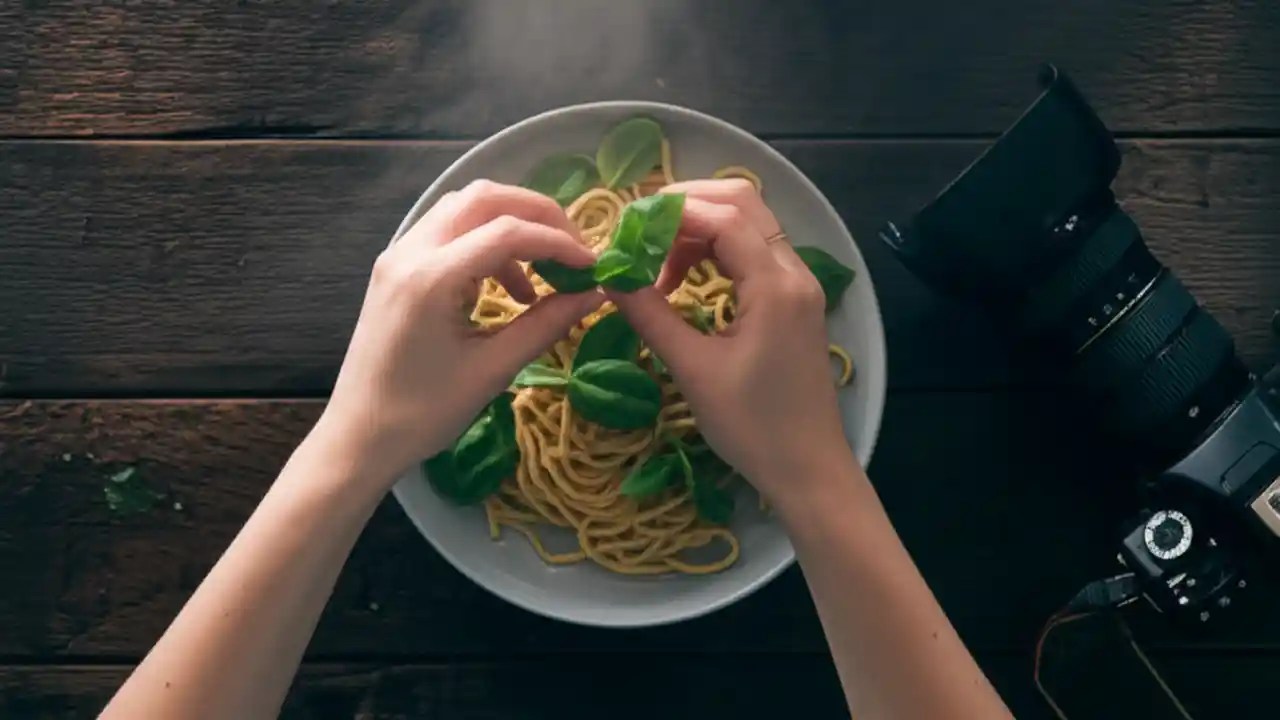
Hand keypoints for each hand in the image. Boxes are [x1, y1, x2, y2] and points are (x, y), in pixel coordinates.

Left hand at [319, 180, 602, 487]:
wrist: (359, 437)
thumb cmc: (423, 414)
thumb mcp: (492, 371)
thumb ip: (545, 324)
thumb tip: (595, 293)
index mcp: (430, 279)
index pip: (507, 232)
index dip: (558, 242)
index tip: (592, 265)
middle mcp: (410, 252)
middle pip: (483, 198)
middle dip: (536, 214)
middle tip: (572, 248)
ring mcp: (398, 256)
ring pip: (463, 207)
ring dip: (510, 224)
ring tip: (542, 270)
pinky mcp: (396, 268)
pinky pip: (447, 232)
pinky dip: (484, 242)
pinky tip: (506, 286)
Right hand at [611, 179, 852, 503]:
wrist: (808, 470)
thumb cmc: (752, 426)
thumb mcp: (693, 370)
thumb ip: (651, 315)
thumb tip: (609, 276)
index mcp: (776, 285)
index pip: (723, 218)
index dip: (671, 212)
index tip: (626, 229)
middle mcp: (794, 273)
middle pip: (743, 204)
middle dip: (687, 207)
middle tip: (640, 232)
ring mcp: (799, 287)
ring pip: (749, 227)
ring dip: (700, 231)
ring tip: (656, 265)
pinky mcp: (794, 303)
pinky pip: (755, 254)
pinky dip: (717, 253)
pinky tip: (684, 280)